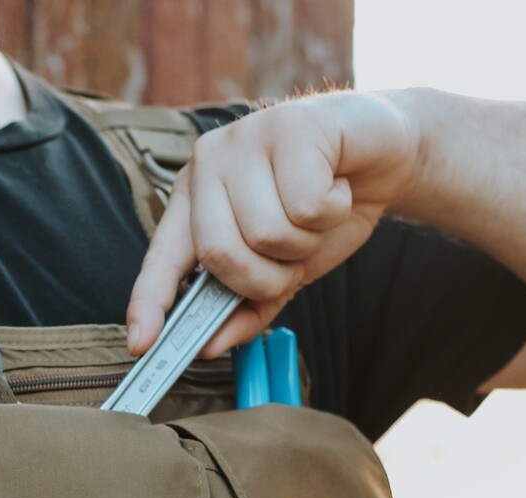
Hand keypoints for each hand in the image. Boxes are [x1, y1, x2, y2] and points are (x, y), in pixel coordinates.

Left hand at [125, 90, 421, 356]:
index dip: (149, 303)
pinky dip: (334, 210)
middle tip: (294, 254)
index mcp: (194, 199)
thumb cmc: (325, 209)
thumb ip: (246, 305)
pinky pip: (307, 206)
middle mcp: (208, 164)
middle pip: (220, 254)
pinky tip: (337, 185)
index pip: (162, 259)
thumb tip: (210, 345)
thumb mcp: (283, 267)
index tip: (140, 344)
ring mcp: (244, 139)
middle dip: (266, 277)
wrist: (385, 154)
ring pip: (267, 233)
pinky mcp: (288, 125)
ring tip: (319, 210)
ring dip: (307, 240)